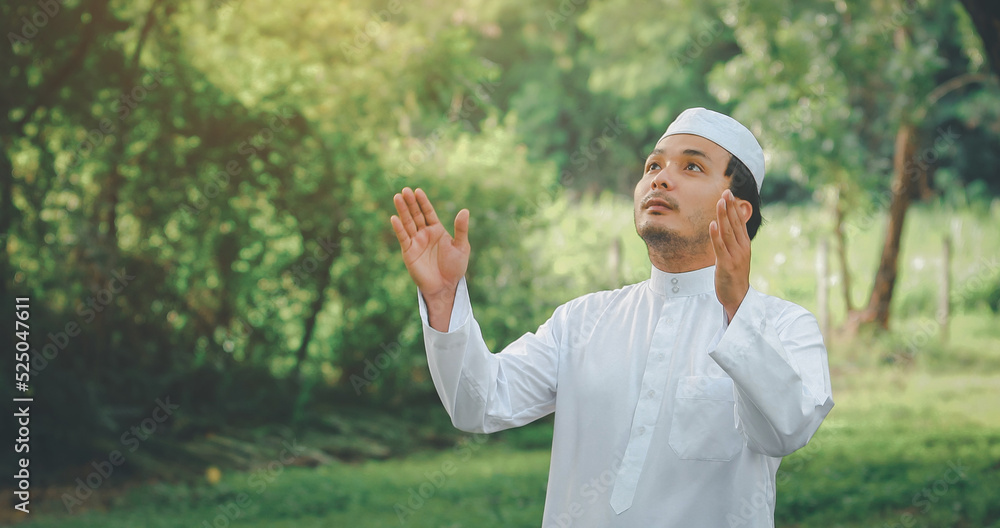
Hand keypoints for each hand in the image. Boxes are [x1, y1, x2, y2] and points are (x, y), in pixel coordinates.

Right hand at [390, 187, 469, 302]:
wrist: (445, 287)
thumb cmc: (455, 268)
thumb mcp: (461, 247)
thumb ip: (461, 230)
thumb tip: (465, 210)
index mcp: (437, 230)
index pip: (428, 212)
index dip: (423, 202)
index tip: (418, 190)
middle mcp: (425, 234)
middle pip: (416, 215)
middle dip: (410, 203)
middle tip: (405, 190)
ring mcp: (416, 242)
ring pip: (408, 223)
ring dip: (402, 211)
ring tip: (397, 197)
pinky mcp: (408, 252)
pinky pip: (403, 238)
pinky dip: (399, 228)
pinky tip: (394, 218)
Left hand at [709, 189, 750, 322]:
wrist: (738, 297)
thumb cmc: (734, 276)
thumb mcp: (735, 256)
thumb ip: (731, 242)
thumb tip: (724, 228)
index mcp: (744, 245)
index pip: (739, 222)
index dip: (734, 208)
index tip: (729, 194)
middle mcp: (742, 248)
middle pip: (735, 224)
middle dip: (730, 207)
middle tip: (726, 192)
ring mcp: (735, 256)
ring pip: (728, 232)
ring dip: (723, 216)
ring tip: (720, 202)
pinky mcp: (726, 265)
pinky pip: (720, 247)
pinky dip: (716, 235)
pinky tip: (712, 224)